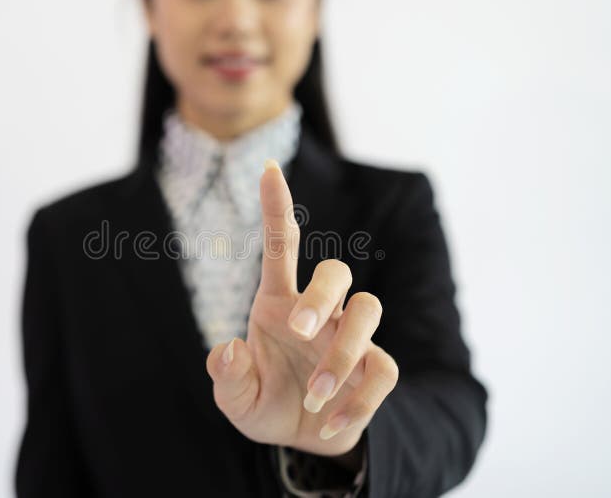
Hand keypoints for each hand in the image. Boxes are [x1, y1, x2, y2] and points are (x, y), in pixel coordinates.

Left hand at [205, 159, 398, 456]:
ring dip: (342, 354)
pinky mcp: (375, 368)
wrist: (304, 441)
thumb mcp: (237, 401)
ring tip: (313, 396)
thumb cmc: (267, 405)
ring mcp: (350, 337)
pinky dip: (357, 401)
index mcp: (277, 304)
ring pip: (369, 309)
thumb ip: (227, 377)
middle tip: (298, 331)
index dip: (276, 208)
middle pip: (337, 272)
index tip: (269, 170)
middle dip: (321, 295)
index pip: (280, 246)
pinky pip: (382, 370)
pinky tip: (329, 423)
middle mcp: (319, 312)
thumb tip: (228, 350)